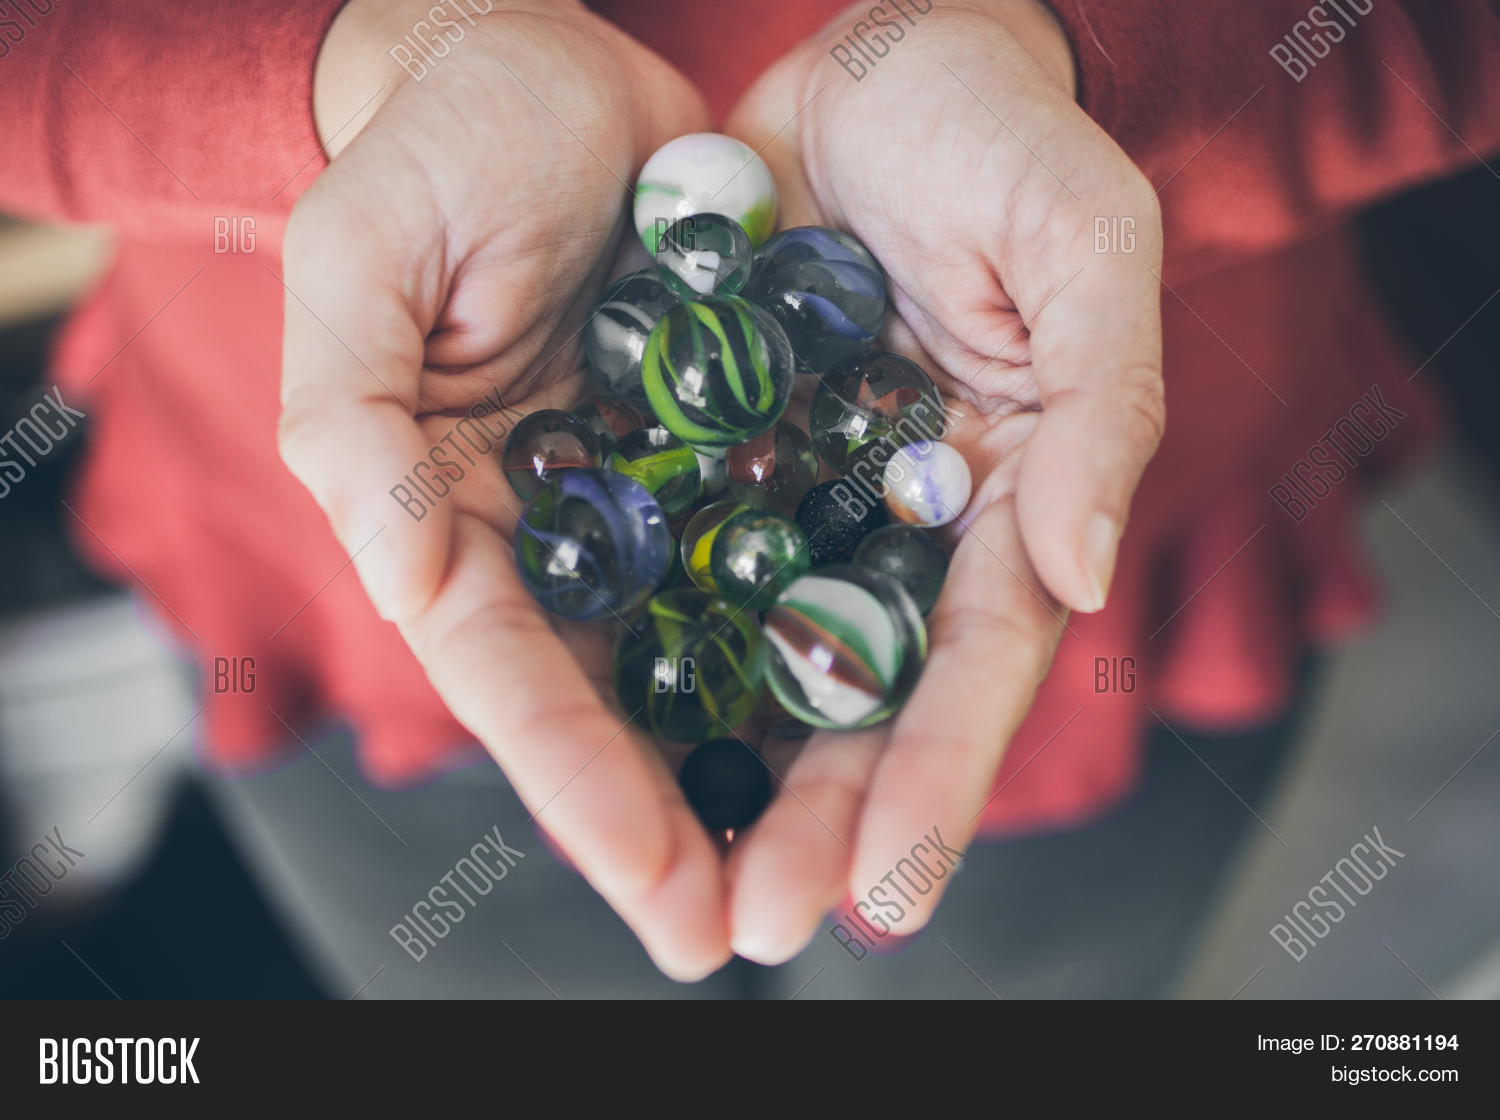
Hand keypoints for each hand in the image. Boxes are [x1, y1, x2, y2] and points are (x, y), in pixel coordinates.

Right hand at [277, 0, 730, 978]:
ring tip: (824, 873)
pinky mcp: (728, 451)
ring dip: (760, 771)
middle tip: (740, 931)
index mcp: (451, 511)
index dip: (576, 781)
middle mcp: (555, 532)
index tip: (651, 880)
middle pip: (614, 701)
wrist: (549, 67)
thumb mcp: (366, 262)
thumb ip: (357, 422)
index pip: (511, 672)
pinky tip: (869, 722)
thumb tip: (410, 578)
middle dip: (675, 821)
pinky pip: (776, 560)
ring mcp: (646, 501)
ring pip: (704, 659)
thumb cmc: (440, 150)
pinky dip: (812, 643)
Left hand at [722, 1, 1164, 960]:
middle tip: (760, 926)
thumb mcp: (1083, 243)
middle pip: (863, 691)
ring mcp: (808, 491)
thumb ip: (1101, 408)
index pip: (977, 659)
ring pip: (763, 656)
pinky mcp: (719, 448)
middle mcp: (902, 517)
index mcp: (1008, 491)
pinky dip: (649, 649)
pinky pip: (681, 561)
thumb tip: (1082, 581)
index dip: (938, 777)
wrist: (881, 59)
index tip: (889, 890)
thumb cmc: (1002, 136)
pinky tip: (607, 735)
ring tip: (675, 881)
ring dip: (723, 772)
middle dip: (820, 815)